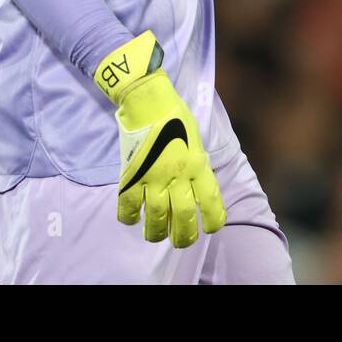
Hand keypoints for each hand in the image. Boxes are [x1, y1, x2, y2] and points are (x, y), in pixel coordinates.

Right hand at [93, 32, 226, 247]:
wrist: (147, 99)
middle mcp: (178, 174)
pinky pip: (129, 205)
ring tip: (155, 236)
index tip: (210, 229)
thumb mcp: (197, 141)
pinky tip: (132, 219)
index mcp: (198, 164)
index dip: (212, 220)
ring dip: (156, 232)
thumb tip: (197, 188)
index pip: (210, 201)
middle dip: (183, 236)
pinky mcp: (132, 174)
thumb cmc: (175, 116)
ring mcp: (153, 176)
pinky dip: (129, 217)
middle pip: (183, 217)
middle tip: (180, 241)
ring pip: (156, 217)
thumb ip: (198, 165)